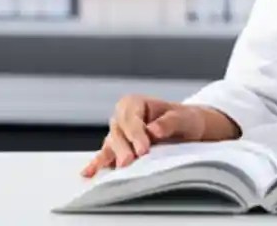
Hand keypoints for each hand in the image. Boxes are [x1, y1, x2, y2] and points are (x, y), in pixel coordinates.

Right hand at [80, 95, 239, 177]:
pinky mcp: (118, 151)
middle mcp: (122, 118)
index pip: (130, 118)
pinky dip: (97, 164)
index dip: (136, 133)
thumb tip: (153, 130)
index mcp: (135, 103)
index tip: (143, 149)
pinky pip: (106, 156)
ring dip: (113, 157)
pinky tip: (89, 173)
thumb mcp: (183, 118)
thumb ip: (168, 122)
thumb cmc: (184, 121)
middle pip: (118, 132)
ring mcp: (118, 135)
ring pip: (111, 145)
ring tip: (118, 168)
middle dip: (123, 148)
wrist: (187, 132)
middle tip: (129, 161)